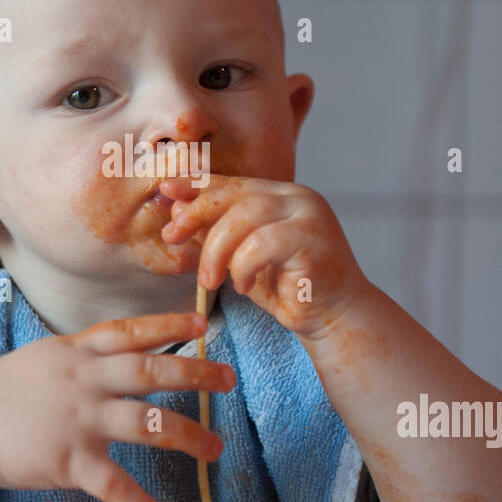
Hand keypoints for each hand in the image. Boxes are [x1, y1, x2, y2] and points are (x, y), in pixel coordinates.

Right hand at [0, 312, 235, 501]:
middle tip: (229, 380)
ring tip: (214, 448)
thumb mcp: (44, 357)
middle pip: (150, 372)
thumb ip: (83, 354)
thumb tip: (121, 347)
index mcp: (77, 354)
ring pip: (146, 424)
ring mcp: (79, 420)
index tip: (204, 326)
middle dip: (195, 375)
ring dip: (187, 436)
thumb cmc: (2, 392)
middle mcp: (84, 381)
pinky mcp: (68, 460)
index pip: (131, 332)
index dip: (169, 327)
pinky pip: (113, 484)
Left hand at [159, 174, 368, 338]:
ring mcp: (310, 215)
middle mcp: (298, 198)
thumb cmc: (287, 289)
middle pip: (237, 194)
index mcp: (281, 196)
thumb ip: (217, 233)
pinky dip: (244, 265)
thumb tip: (176, 209)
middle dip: (198, 212)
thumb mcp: (242, 258)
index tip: (166, 192)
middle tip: (172, 236)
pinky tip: (243, 287)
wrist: (336, 319)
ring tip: (208, 280)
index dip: (197, 185)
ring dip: (218, 248)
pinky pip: (264, 243)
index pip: (233, 183)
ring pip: (247, 215)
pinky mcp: (315, 240)